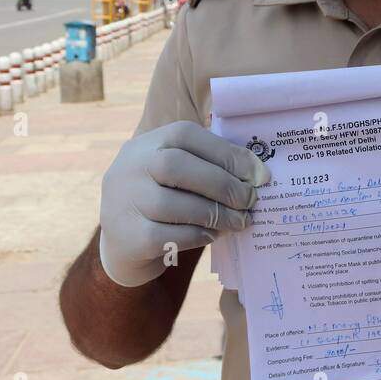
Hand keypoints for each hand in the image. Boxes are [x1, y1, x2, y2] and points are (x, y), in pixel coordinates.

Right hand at [98, 120, 270, 286]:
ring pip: (171, 204)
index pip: (186, 135)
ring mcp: (123, 202)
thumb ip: (206, 164)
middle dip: (222, 184)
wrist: (122, 244)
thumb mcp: (174, 173)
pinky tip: (213, 234)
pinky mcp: (127, 237)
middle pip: (176, 166)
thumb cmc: (163, 199)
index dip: (226, 153)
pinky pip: (167, 236)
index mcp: (147, 143)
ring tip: (239, 221)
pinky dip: (198, 234)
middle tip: (250, 200)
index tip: (258, 174)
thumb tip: (256, 173)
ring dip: (216, 213)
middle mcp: (130, 167)